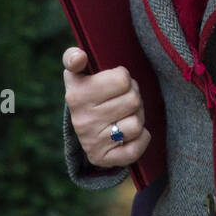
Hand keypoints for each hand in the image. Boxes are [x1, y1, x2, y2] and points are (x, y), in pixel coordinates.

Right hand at [62, 48, 150, 168]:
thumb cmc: (88, 92)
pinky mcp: (103, 159)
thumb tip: (79, 56)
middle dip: (133, 97)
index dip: (124, 79)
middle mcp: (82, 120)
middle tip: (123, 100)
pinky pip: (135, 150)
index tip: (115, 82)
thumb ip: (74, 57)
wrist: (83, 128)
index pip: (122, 79)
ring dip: (137, 117)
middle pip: (133, 100)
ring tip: (125, 114)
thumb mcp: (77, 73)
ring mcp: (92, 142)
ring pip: (137, 123)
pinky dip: (141, 140)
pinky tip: (130, 133)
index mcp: (76, 95)